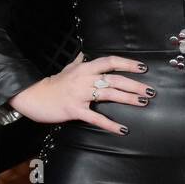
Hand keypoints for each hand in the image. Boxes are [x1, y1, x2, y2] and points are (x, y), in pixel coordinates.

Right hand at [8, 51, 152, 135]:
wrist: (34, 97)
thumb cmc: (52, 85)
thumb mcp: (66, 70)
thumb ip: (78, 62)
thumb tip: (83, 54)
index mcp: (84, 68)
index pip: (109, 62)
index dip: (127, 63)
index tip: (142, 67)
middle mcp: (84, 79)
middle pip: (114, 79)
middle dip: (134, 84)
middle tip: (150, 90)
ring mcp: (80, 94)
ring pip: (109, 94)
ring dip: (128, 98)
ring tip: (143, 102)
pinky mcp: (75, 110)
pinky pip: (95, 117)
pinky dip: (110, 124)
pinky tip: (122, 129)